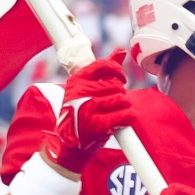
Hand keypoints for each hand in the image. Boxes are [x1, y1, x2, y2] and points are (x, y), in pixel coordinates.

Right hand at [42, 58, 140, 175]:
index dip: (117, 70)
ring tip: (116, 112)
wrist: (68, 144)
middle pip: (116, 85)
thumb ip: (104, 69)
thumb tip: (122, 50)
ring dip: (124, 106)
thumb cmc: (79, 112)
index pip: (104, 65)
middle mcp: (82, 92)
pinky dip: (126, 118)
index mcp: (77, 80)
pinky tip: (120, 121)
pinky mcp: (97, 124)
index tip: (121, 78)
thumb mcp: (85, 88)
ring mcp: (89, 107)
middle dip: (120, 94)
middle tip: (113, 102)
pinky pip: (123, 115)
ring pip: (122, 99)